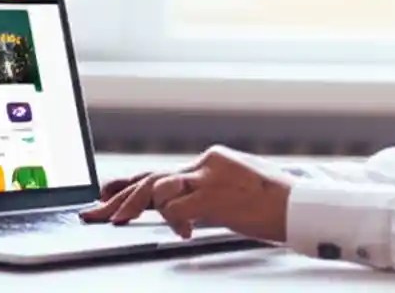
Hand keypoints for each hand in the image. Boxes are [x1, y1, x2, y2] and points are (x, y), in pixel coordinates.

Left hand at [83, 145, 292, 242]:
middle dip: (118, 199)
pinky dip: (174, 221)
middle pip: (150, 179)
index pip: (160, 172)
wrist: (301, 205)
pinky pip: (179, 207)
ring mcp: (209, 177)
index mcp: (209, 162)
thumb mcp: (233, 194)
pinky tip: (183, 233)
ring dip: (134, 205)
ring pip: (156, 186)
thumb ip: (205, 196)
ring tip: (119, 221)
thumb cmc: (273, 206)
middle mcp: (204, 164)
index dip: (129, 184)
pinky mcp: (215, 195)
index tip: (104, 193)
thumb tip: (179, 211)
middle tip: (93, 213)